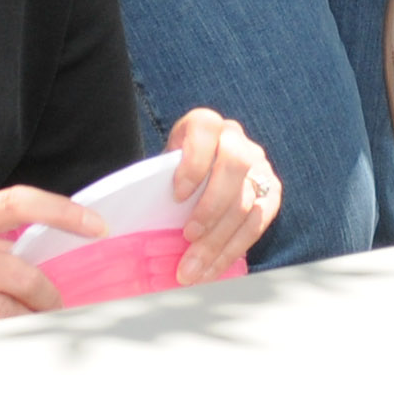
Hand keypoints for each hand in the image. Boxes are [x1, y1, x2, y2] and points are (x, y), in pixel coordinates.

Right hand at [0, 189, 85, 335]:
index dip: (63, 212)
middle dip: (49, 297)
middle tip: (55, 306)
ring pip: (8, 314)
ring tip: (33, 328)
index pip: (19, 204)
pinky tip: (1, 346)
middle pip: (25, 276)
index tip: (96, 225)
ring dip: (29, 325)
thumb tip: (21, 246)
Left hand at [166, 110, 279, 280]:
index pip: (205, 130)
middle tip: (188, 238)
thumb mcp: (163, 168)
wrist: (203, 176)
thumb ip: (156, 182)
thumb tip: (122, 219)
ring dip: (219, 242)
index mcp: (206, 125)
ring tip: (194, 269)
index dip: (194, 162)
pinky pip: (258, 224)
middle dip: (211, 208)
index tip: (177, 195)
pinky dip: (232, 251)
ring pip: (247, 203)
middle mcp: (237, 139)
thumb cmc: (175, 173)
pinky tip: (213, 268)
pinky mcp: (271, 193)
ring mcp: (259, 165)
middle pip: (234, 169)